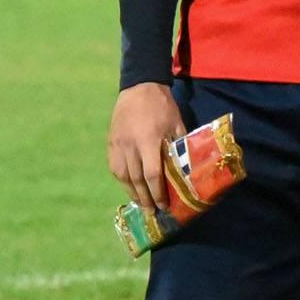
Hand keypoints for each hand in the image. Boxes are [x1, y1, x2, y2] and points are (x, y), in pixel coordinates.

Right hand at [108, 82, 186, 209]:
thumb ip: (180, 148)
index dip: (157, 193)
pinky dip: (122, 179)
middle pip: (136, 179)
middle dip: (145, 198)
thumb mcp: (177, 125)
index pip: (151, 174)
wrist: (139, 87)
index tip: (163, 205)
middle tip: (152, 212)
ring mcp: (118, 144)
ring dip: (132, 192)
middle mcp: (130, 145)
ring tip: (140, 204)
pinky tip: (129, 186)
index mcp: (148, 140)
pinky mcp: (111, 142)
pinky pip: (115, 166)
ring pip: (123, 175)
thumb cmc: (163, 107)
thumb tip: (188, 171)